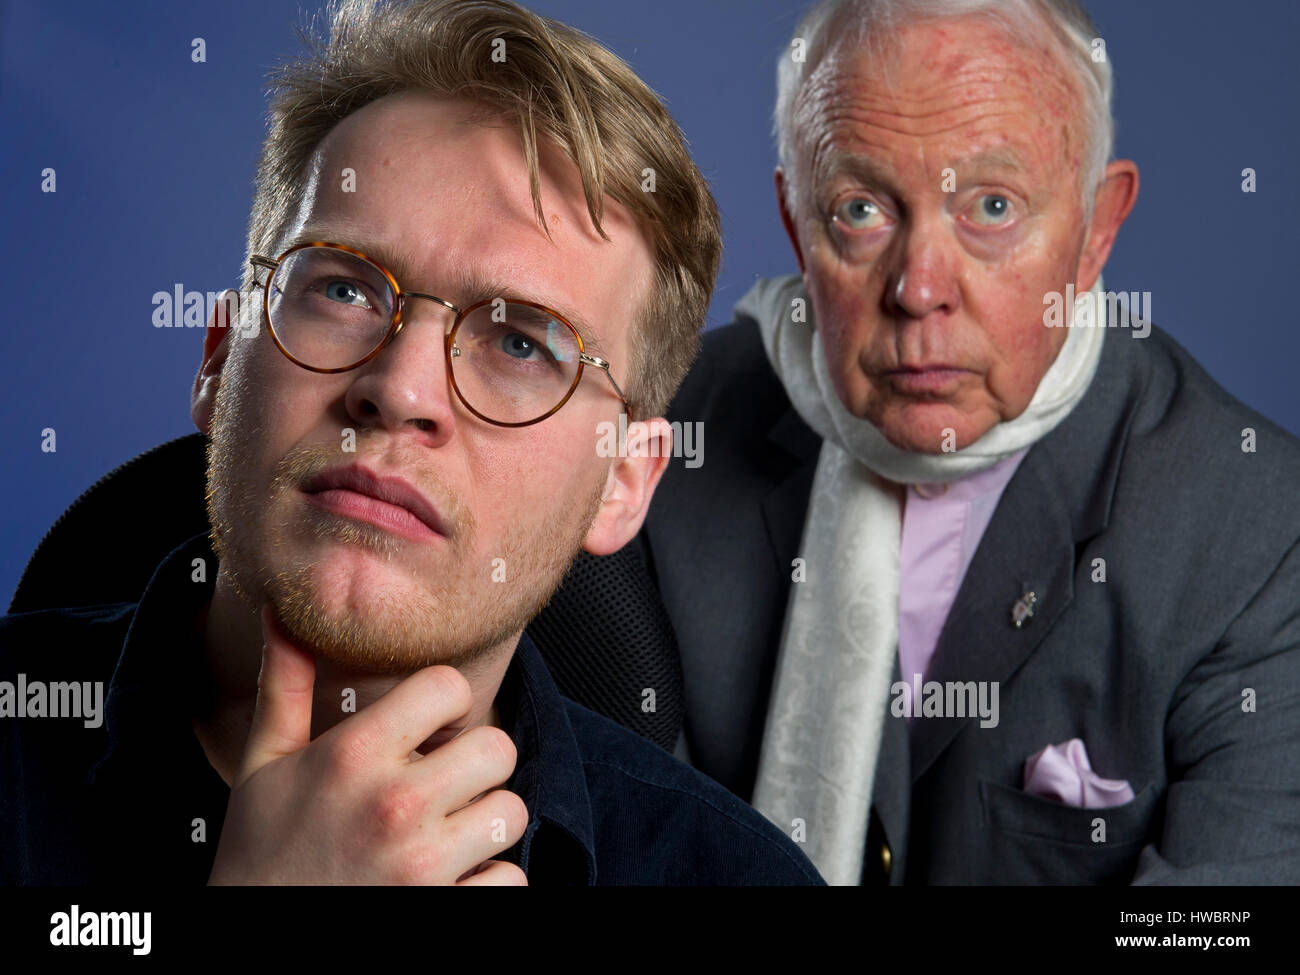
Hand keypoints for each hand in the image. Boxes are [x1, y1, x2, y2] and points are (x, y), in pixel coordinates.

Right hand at [207, 605, 528, 884]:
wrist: (254, 948)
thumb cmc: (260, 856)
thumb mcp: (263, 766)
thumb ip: (284, 687)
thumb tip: (281, 613)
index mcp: (353, 756)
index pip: (448, 686)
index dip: (445, 704)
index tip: (429, 729)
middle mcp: (395, 804)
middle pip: (499, 747)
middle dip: (476, 764)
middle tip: (444, 784)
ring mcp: (424, 863)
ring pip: (512, 812)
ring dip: (486, 823)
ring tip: (445, 831)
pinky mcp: (446, 911)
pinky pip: (512, 877)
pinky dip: (489, 880)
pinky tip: (449, 878)